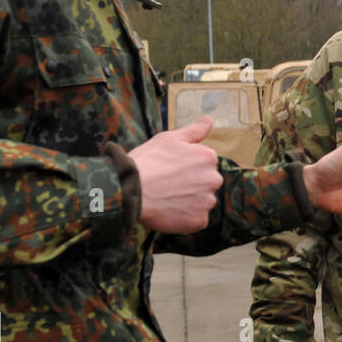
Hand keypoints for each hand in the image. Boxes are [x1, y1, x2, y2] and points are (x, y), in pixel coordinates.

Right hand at [129, 117, 223, 232]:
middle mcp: (213, 178)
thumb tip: (209, 120)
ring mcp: (207, 201)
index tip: (170, 170)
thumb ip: (194, 131)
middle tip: (167, 185)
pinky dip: (185, 218)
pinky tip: (169, 211)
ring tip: (166, 197)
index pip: (204, 164)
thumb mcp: (168, 139)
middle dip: (191, 184)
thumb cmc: (146, 162)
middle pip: (206, 183)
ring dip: (188, 201)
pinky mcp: (198, 220)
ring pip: (202, 202)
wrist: (128, 190)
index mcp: (208, 157)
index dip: (186, 168)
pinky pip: (196, 220)